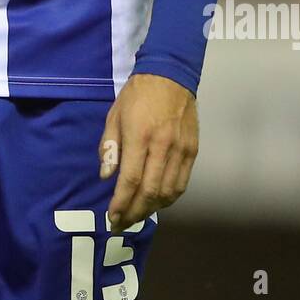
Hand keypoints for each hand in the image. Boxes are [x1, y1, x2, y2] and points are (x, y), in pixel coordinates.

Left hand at [96, 73, 197, 230]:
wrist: (171, 76)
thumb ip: (109, 147)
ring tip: (137, 214)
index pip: (130, 179)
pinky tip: (157, 201)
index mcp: (139, 136)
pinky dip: (169, 197)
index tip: (112, 216)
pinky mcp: (193, 150)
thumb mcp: (114, 115)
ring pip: (169, 192)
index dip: (121, 203)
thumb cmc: (136, 95)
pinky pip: (182, 183)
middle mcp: (162, 146)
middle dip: (134, 212)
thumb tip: (106, 177)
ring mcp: (181, 150)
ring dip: (152, 208)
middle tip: (121, 224)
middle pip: (150, 191)